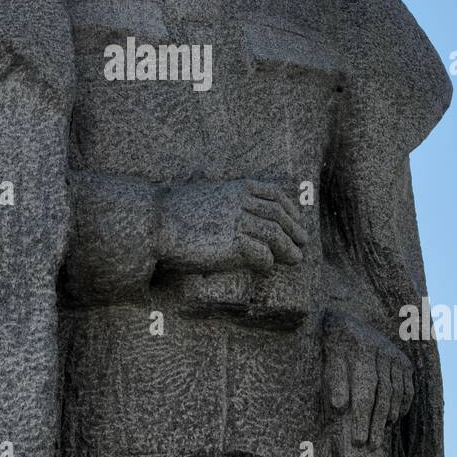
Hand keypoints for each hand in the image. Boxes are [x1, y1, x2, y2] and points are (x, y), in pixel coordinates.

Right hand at [157, 179, 307, 274]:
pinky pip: (262, 255)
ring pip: (276, 236)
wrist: (155, 221)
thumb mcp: (206, 195)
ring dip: (289, 250)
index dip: (291, 209)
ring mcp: (238, 222)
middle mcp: (242, 202)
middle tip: (301, 244)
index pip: (275, 194)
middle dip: (295, 231)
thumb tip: (243, 215)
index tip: (296, 221)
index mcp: (237, 188)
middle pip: (280, 216)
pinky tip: (264, 268)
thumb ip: (228, 200)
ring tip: (294, 260)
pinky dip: (268, 263)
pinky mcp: (233, 244)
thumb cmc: (173, 211)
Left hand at [322, 311, 413, 456]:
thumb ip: (335, 381)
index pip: (364, 392)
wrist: (346, 321)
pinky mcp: (403, 360)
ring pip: (396, 393)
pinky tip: (393, 419)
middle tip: (370, 446)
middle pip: (382, 396)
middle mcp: (382, 351)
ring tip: (379, 436)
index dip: (362, 418)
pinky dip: (402, 405)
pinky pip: (407, 388)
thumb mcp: (328, 358)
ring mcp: (395, 356)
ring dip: (389, 417)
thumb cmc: (332, 345)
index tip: (358, 441)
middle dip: (376, 424)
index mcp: (361, 349)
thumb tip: (340, 408)